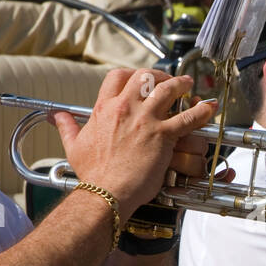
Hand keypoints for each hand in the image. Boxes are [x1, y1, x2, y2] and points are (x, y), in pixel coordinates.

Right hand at [52, 68, 217, 220]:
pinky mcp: (163, 136)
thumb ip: (67, 128)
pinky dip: (201, 111)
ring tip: (188, 85)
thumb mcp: (74, 147)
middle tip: (167, 80)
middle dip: (159, 75)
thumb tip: (56, 117)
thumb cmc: (92, 174)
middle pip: (145, 77)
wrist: (105, 192)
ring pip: (168, 90)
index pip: (117, 77)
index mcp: (104, 109)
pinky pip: (187, 118)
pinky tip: (209, 109)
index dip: (131, 73)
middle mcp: (125, 108)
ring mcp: (145, 120)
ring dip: (181, 85)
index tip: (140, 78)